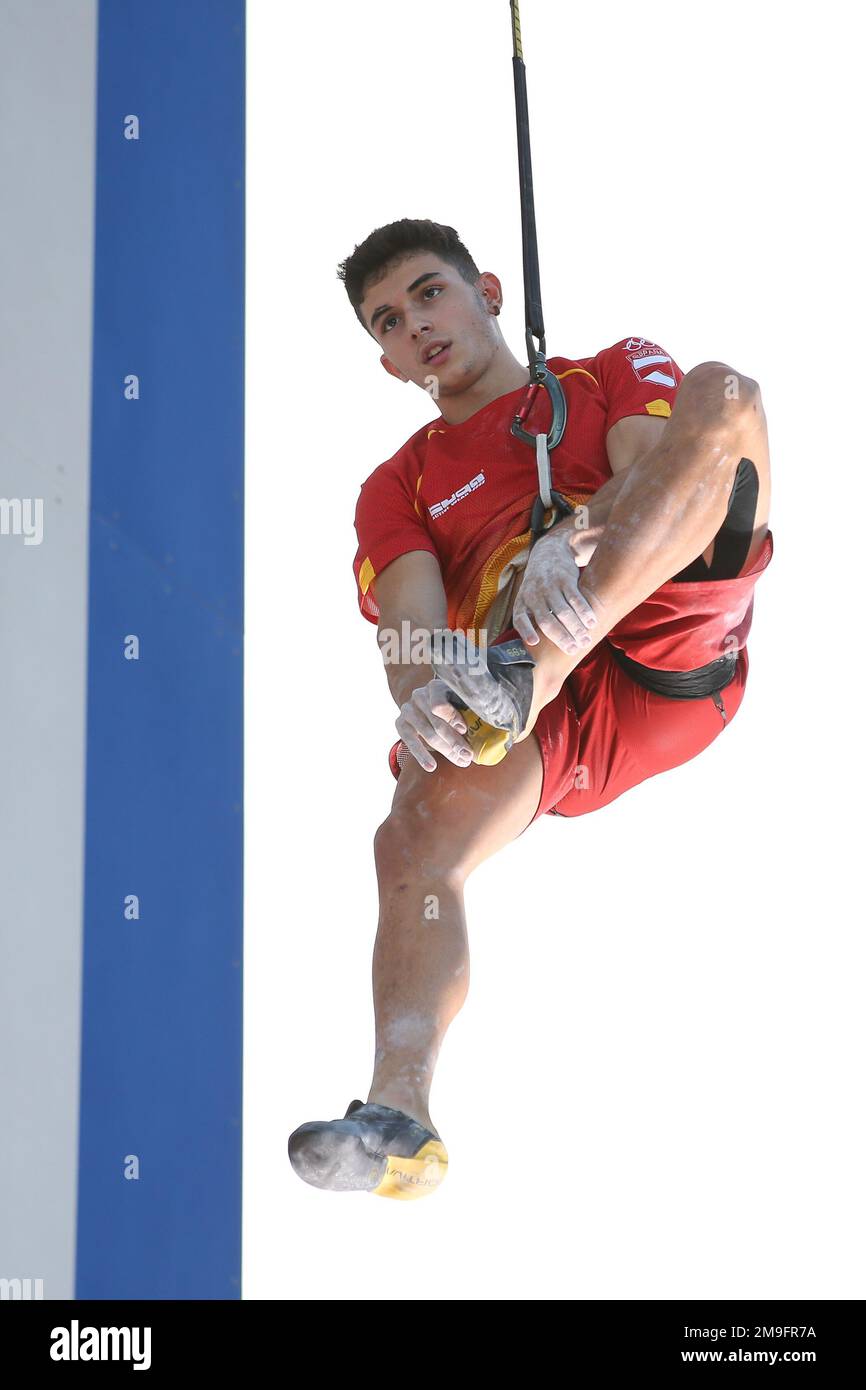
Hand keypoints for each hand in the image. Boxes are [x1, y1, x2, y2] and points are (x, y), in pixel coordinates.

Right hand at [395, 676, 474, 772]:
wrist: (425, 707)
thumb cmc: (451, 706)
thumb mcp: (460, 702)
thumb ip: (472, 711)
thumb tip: (500, 733)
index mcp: (437, 686)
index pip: (440, 702)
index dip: (452, 716)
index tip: (464, 730)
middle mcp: (420, 694)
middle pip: (436, 721)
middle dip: (454, 741)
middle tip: (468, 755)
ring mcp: (408, 709)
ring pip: (427, 733)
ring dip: (445, 751)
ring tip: (460, 761)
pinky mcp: (400, 723)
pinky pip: (410, 741)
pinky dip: (421, 755)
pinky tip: (431, 767)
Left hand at [512, 521, 600, 653]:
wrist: (549, 552)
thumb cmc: (538, 587)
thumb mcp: (528, 600)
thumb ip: (531, 621)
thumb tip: (539, 652)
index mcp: (521, 603)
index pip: (520, 619)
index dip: (526, 631)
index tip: (534, 642)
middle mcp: (533, 595)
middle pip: (546, 620)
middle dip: (560, 637)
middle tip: (573, 650)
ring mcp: (549, 586)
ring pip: (563, 611)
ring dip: (576, 627)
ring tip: (586, 640)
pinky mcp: (564, 579)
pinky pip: (575, 598)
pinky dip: (584, 611)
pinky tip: (592, 622)